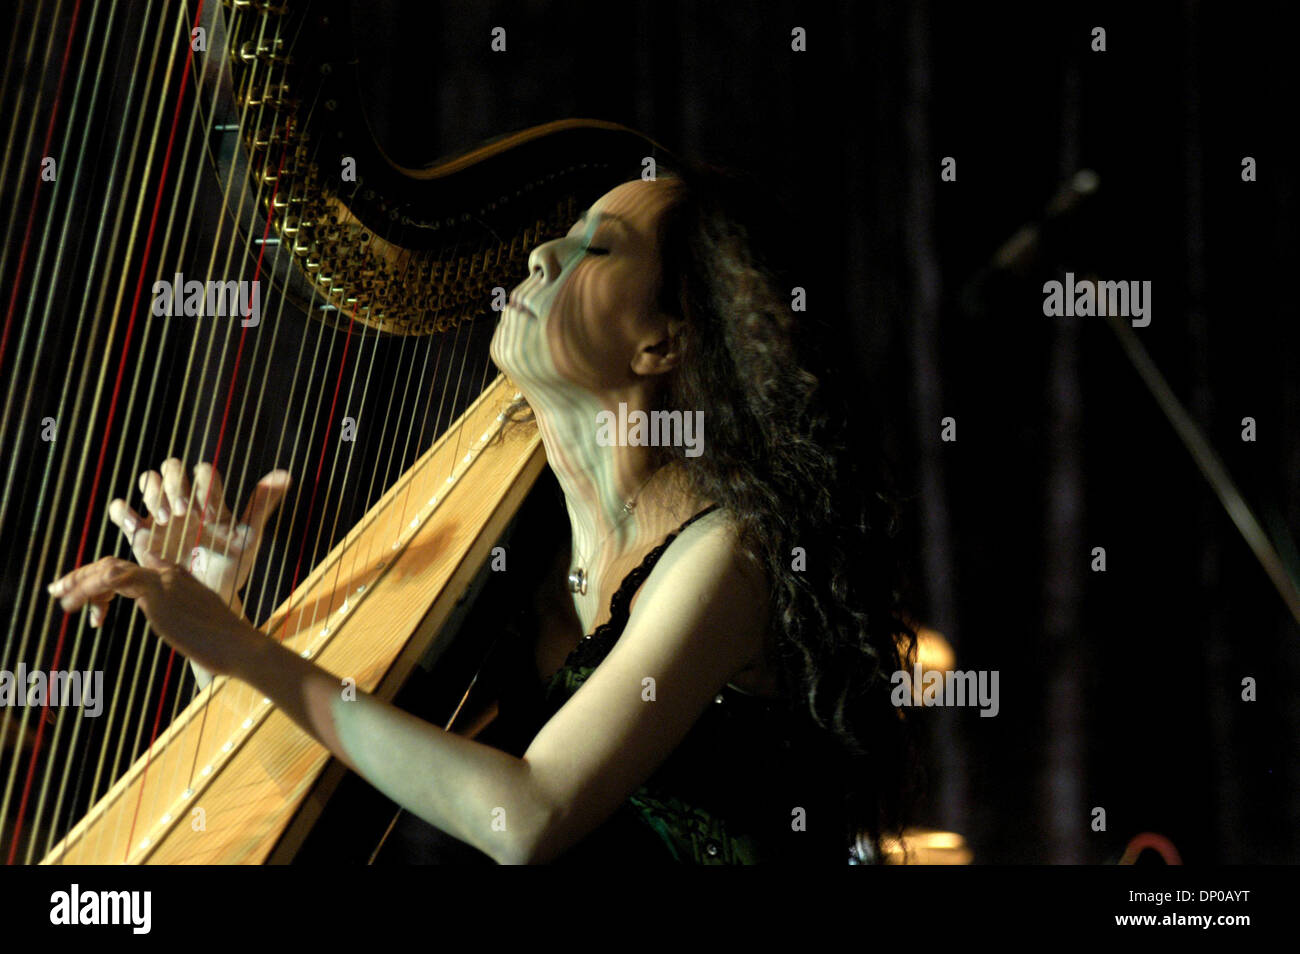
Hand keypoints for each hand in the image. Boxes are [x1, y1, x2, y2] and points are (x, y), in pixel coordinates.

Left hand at [47, 552, 258, 676]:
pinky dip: (88, 588)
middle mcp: (167, 573)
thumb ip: (178, 615)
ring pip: (109, 569)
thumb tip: (164, 617)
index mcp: (176, 578)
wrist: (240, 646)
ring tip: (61, 598)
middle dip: (82, 575)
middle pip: (114, 564)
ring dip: (80, 581)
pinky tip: (76, 605)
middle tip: (58, 590)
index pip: (131, 568)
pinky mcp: (155, 593)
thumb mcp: (197, 625)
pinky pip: (112, 580)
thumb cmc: (223, 644)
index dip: (102, 579)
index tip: (81, 595)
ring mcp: (161, 581)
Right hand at [107, 459, 290, 607]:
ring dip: (154, 493)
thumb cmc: (233, 566)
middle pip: (171, 467)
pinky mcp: (140, 533)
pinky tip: (139, 527)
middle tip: (184, 513)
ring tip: (166, 519)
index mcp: (210, 499)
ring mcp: (161, 515)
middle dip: (176, 484)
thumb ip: (262, 505)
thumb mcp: (248, 536)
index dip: (204, 485)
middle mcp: (185, 501)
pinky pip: (120, 509)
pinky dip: (124, 511)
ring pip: (147, 480)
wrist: (208, 598)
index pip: (203, 470)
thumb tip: (286, 475)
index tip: (211, 513)